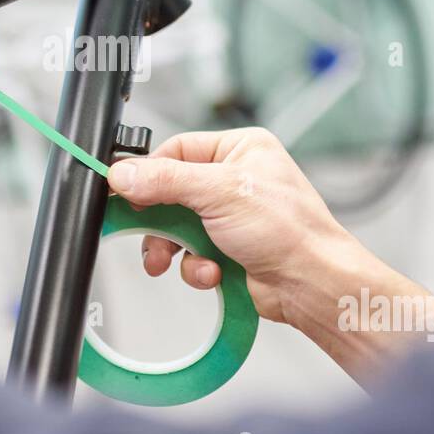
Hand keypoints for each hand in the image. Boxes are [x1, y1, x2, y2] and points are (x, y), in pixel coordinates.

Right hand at [106, 127, 433, 383]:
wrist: (311, 284)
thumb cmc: (289, 230)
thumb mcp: (220, 193)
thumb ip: (166, 181)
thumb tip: (122, 173)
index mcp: (239, 148)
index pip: (175, 150)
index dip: (147, 173)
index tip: (123, 191)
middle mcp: (234, 178)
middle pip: (169, 192)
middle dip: (158, 220)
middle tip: (144, 234)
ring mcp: (230, 216)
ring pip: (175, 227)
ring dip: (174, 248)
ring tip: (172, 261)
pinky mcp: (227, 248)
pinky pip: (190, 254)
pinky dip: (195, 267)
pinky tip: (212, 273)